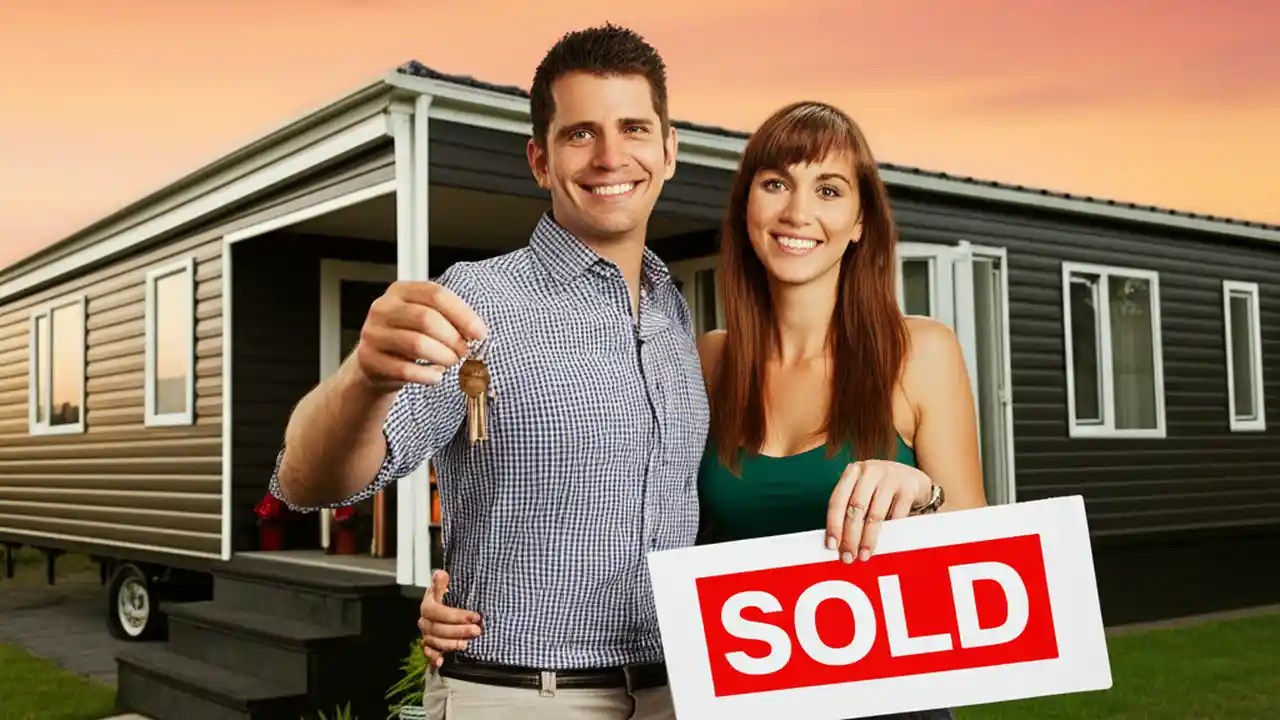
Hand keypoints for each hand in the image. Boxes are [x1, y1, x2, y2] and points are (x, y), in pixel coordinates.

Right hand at [355, 281, 487, 390]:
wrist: (376, 363)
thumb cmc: (408, 338)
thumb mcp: (426, 320)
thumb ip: (449, 319)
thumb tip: (477, 332)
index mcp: (401, 290)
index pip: (436, 294)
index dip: (463, 314)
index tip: (480, 333)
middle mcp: (383, 308)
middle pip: (426, 318)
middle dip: (453, 338)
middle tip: (464, 352)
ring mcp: (373, 333)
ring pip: (416, 344)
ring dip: (442, 356)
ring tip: (451, 362)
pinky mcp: (368, 359)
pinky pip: (404, 369)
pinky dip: (426, 375)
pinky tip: (435, 376)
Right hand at [417, 570, 482, 667]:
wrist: (443, 606)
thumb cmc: (446, 596)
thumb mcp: (445, 586)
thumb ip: (442, 582)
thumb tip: (441, 574)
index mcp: (428, 605)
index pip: (438, 612)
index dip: (456, 615)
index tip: (475, 616)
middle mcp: (424, 621)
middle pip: (438, 629)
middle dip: (458, 631)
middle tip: (477, 631)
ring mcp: (426, 634)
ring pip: (435, 642)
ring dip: (451, 644)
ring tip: (467, 644)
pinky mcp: (429, 645)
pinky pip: (428, 653)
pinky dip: (433, 658)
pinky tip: (441, 662)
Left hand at [825, 460, 932, 562]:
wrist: (916, 480)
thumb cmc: (882, 491)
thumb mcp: (864, 492)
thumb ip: (851, 511)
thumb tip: (838, 544)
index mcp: (852, 472)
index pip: (837, 500)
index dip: (833, 524)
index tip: (831, 545)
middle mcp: (869, 471)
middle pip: (855, 508)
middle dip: (850, 536)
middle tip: (848, 557)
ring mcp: (890, 477)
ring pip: (875, 514)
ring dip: (868, 539)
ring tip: (864, 555)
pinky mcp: (909, 487)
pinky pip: (897, 515)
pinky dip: (890, 533)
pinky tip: (886, 545)